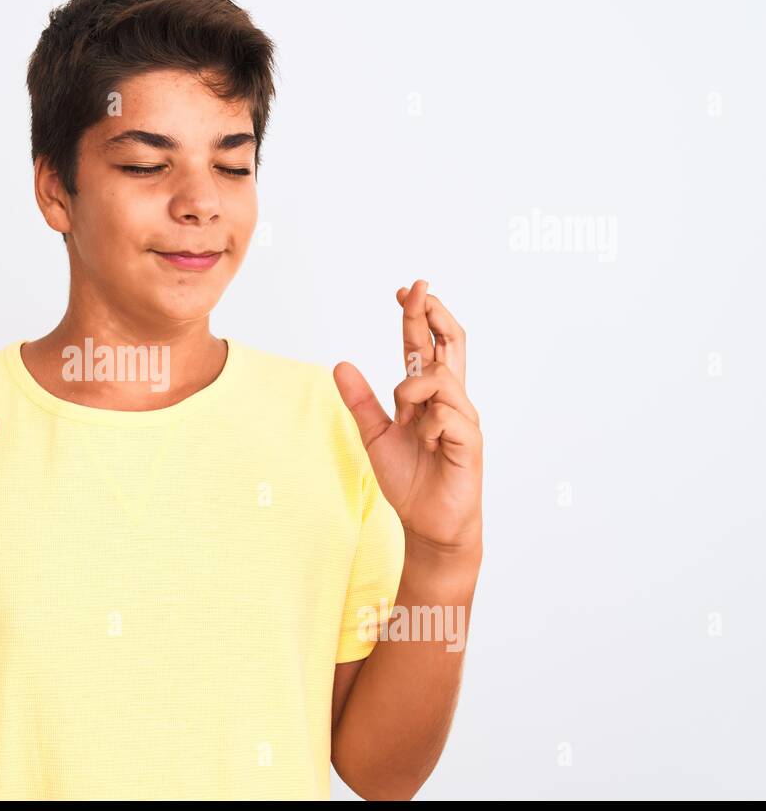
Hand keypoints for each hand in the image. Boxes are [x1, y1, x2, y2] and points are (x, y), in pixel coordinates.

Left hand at [333, 280, 482, 557]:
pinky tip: (426, 441)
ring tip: (409, 420)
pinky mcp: (470, 439)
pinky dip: (429, 424)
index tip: (405, 290)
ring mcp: (463, 417)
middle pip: (450, 343)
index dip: (416, 317)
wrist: (428, 522)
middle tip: (418, 288)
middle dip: (433, 313)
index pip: (424, 346)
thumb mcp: (375, 435)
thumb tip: (340, 365)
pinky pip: (446, 414)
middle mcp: (450, 399)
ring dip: (414, 390)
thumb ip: (361, 401)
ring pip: (439, 376)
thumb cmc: (410, 479)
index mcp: (428, 396)